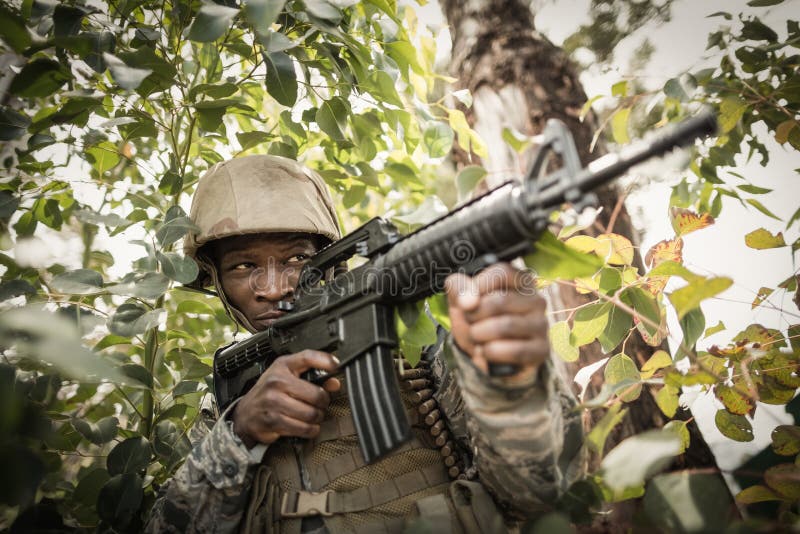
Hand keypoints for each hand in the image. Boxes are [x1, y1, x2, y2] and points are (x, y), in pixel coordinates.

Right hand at [231, 350, 340, 447]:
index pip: (307, 357)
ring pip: (311, 414)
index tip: (336, 365)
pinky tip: (307, 425)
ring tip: (313, 415)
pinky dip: (310, 429)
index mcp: (282, 366)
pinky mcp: (273, 421)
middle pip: (316, 394)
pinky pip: (303, 428)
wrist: (246, 413)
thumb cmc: (270, 392)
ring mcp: (273, 402)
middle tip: (320, 404)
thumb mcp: (288, 377)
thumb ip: (313, 377)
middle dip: (323, 402)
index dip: (325, 360)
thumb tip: (335, 383)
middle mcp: (277, 382)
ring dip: (317, 418)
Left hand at [445, 263, 547, 380]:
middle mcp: (536, 300)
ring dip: (479, 335)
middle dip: (474, 315)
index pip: (502, 272)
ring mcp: (541, 325)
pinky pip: (515, 351)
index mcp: (519, 281)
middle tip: (469, 322)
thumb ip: (459, 288)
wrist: (482, 353)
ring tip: (476, 337)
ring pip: (505, 326)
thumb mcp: (460, 299)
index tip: (465, 300)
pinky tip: (485, 351)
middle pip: (500, 301)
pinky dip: (491, 352)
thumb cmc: (476, 319)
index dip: (477, 286)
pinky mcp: (541, 350)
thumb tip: (469, 302)